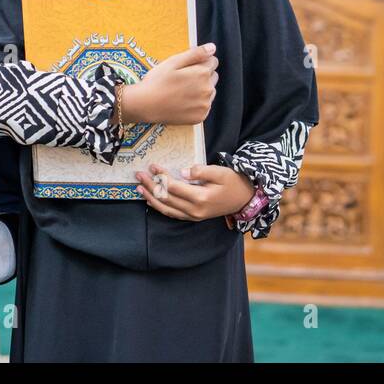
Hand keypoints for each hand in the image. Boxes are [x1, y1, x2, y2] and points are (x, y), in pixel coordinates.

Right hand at [120, 43, 217, 125]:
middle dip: (203, 74)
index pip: (213, 61)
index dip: (200, 61)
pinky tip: (183, 102)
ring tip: (182, 91)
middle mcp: (208, 90)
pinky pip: (205, 106)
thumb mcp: (173, 62)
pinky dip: (198, 103)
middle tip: (184, 79)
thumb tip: (212, 48)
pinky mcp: (201, 116)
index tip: (188, 66)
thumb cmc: (157, 81)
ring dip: (202, 89)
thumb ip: (196, 54)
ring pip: (210, 91)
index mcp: (202, 73)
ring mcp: (205, 105)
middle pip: (213, 76)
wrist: (145, 105)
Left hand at [134, 162, 254, 221]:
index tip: (152, 166)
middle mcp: (195, 210)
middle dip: (150, 186)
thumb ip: (201, 171)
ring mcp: (194, 216)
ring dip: (151, 198)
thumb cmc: (233, 182)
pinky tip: (151, 200)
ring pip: (167, 209)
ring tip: (138, 188)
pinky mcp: (194, 217)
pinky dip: (160, 207)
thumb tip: (183, 172)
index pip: (174, 187)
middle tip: (138, 175)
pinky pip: (173, 214)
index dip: (161, 177)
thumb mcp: (220, 172)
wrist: (245, 198)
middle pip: (166, 198)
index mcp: (201, 198)